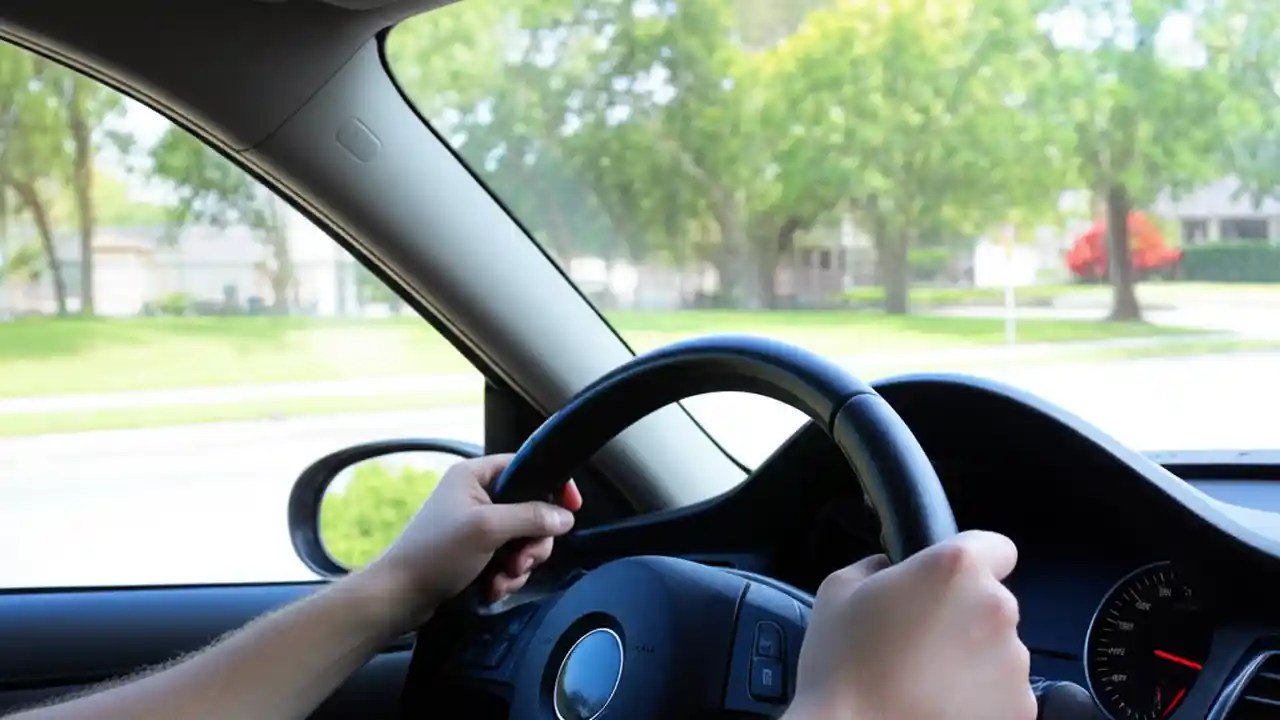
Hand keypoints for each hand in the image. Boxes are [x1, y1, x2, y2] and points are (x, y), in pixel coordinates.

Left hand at [365, 454, 581, 625]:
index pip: (526, 466)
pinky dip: (505, 577)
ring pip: (522, 539)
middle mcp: (476, 496)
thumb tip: (566, 517)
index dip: (552, 485)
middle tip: (523, 561)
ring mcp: (476, 526)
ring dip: (519, 565)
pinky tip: (492, 589)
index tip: (572, 508)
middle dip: (532, 541)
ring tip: (501, 580)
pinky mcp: (475, 553)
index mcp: (475, 475)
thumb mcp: (487, 529)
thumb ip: (531, 517)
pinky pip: (507, 559)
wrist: (399, 597)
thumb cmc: (435, 553)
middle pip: (531, 509)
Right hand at [786, 530, 1035, 719]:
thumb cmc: (840, 667)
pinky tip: (938, 706)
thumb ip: (878, 566)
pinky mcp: (1020, 710)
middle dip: (965, 617)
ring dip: (973, 659)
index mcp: (956, 569)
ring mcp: (1014, 665)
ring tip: (925, 681)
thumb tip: (893, 570)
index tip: (947, 585)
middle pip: (994, 603)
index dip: (972, 563)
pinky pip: (1004, 693)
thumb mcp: (839, 590)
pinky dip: (980, 699)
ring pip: (999, 651)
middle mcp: (996, 610)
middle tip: (919, 642)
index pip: (997, 547)